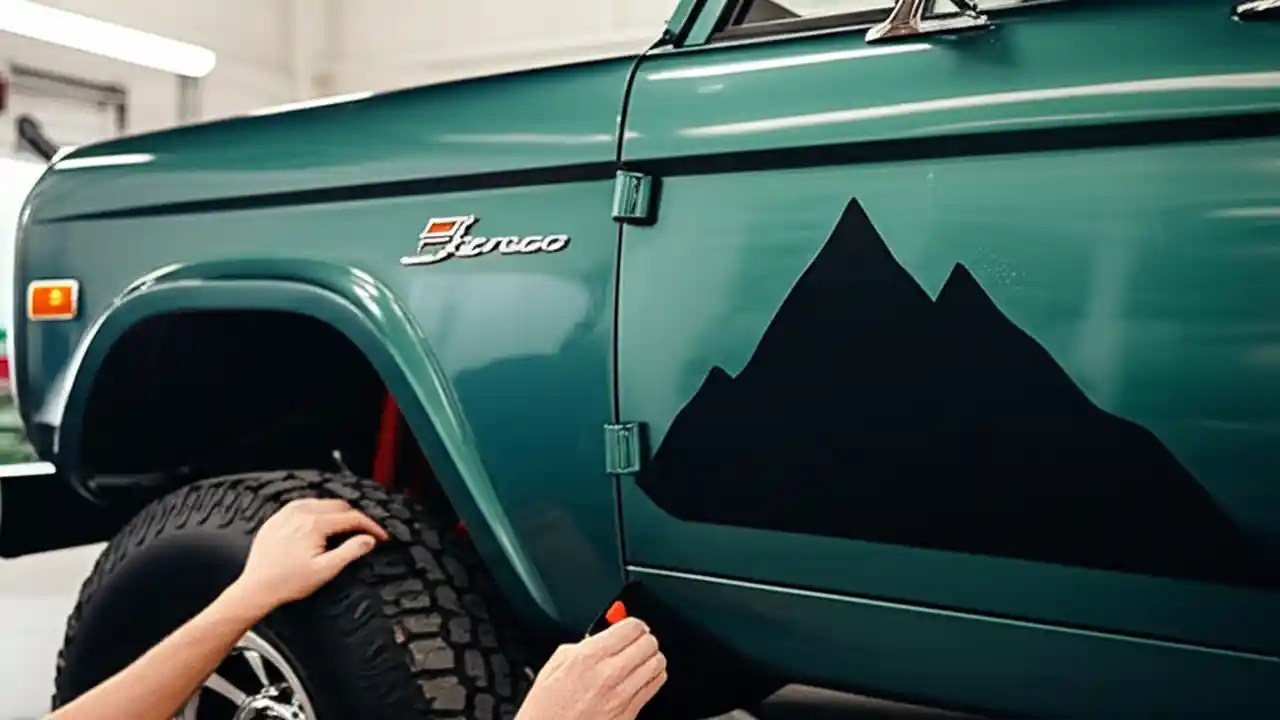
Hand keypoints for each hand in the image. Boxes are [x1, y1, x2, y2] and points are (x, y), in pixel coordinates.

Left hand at [228, 498, 389, 613]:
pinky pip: (302, 505)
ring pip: (321, 503)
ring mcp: (286, 514)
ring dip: (337, 512)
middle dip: (356, 518)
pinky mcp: (276, 519)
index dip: (370, 526)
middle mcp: (300, 513)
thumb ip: (350, 551)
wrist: (256, 588)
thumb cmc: (288, 582)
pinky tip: (320, 521)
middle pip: (338, 506)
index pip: (351, 518)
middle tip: (365, 532)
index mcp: (314, 524)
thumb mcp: (325, 570)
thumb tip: (368, 539)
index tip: (380, 536)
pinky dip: (317, 510)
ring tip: (346, 527)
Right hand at [516, 618, 666, 719]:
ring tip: (642, 658)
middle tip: (637, 641)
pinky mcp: (630, 712)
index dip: (634, 624)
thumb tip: (601, 637)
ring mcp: (622, 695)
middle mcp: (609, 674)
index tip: (632, 626)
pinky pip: (655, 685)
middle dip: (644, 638)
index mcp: (589, 657)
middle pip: (648, 643)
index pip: (631, 627)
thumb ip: (582, 646)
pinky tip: (643, 676)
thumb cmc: (547, 707)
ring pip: (657, 663)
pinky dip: (653, 677)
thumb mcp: (555, 665)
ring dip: (651, 657)